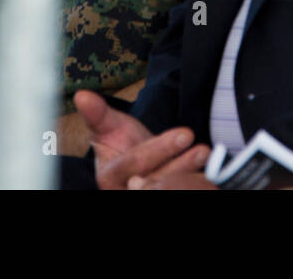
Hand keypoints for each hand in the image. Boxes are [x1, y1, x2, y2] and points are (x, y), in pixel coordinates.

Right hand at [74, 89, 207, 189]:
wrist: (135, 166)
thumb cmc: (120, 145)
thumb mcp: (108, 127)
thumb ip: (97, 114)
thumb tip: (82, 95)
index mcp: (110, 177)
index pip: (137, 163)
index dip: (161, 148)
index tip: (186, 133)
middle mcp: (126, 192)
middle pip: (157, 181)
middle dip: (181, 166)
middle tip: (202, 149)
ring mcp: (145, 196)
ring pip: (170, 190)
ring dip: (192, 174)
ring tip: (207, 156)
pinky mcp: (162, 196)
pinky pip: (181, 193)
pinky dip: (196, 184)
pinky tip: (210, 173)